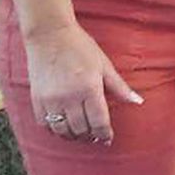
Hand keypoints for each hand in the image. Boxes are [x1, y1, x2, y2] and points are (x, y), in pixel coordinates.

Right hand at [25, 21, 142, 145]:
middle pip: (81, 129)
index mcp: (89, 88)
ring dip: (73, 135)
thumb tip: (138, 102)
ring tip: (81, 133)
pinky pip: (45, 125)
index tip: (108, 139)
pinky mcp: (36, 100)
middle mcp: (69, 97)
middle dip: (90, 135)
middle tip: (96, 136)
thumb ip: (120, 87)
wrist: (49, 35)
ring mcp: (50, 100)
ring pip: (62, 131)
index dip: (105, 134)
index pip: (99, 121)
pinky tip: (63, 125)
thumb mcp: (105, 65)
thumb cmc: (81, 47)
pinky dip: (55, 129)